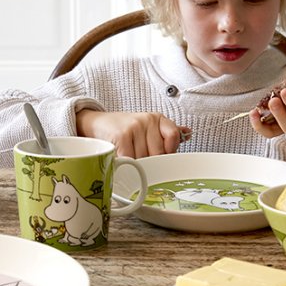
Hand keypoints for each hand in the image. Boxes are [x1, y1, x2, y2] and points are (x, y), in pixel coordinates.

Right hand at [76, 109, 190, 157]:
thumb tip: (188, 133)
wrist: (97, 123)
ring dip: (136, 167)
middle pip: (159, 154)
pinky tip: (122, 164)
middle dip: (151, 164)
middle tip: (141, 163)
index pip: (174, 136)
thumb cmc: (124, 129)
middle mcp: (147, 120)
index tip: (162, 160)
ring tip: (129, 161)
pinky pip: (131, 160)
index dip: (169, 152)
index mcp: (157, 118)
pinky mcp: (122, 136)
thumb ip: (166, 133)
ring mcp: (135, 127)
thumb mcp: (147, 127)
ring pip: (145, 159)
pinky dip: (126, 166)